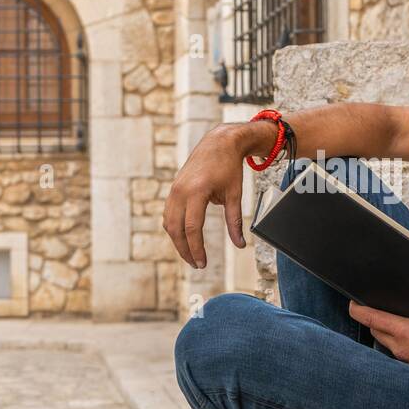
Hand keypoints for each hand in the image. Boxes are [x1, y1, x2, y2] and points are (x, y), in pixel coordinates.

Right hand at [162, 124, 261, 268]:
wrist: (219, 143)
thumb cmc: (229, 168)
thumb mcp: (235, 195)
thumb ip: (235, 222)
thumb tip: (240, 245)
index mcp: (196, 191)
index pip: (192, 229)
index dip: (196, 249)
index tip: (202, 263)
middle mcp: (181, 191)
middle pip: (176, 229)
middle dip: (185, 250)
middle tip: (197, 264)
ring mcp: (174, 190)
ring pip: (169, 223)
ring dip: (178, 241)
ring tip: (191, 254)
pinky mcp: (173, 189)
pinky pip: (169, 214)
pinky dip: (174, 229)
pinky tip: (184, 238)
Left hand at [348, 300, 408, 388]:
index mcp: (406, 331)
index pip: (372, 318)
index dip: (358, 309)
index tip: (353, 302)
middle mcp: (400, 346)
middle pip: (374, 329)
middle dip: (370, 317)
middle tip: (373, 305)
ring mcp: (403, 357)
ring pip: (382, 339)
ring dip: (382, 329)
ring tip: (390, 317)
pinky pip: (393, 349)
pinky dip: (393, 339)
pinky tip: (405, 333)